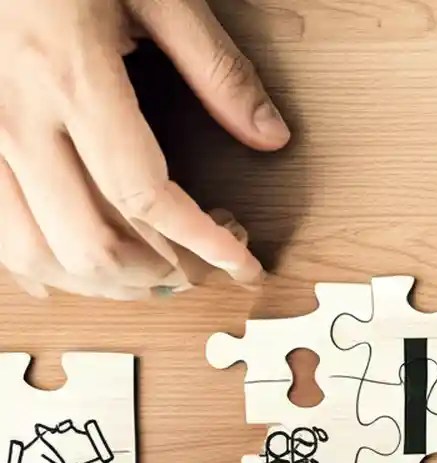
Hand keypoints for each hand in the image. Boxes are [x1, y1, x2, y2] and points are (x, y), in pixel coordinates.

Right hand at [0, 0, 287, 299]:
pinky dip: (43, 261)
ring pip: (34, 250)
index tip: (242, 262)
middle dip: (159, 273)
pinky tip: (85, 260)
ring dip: (104, 279)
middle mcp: (13, 116)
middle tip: (206, 265)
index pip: (145, 196)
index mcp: (70, 78)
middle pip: (88, 242)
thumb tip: (270, 135)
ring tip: (158, 269)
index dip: (202, 243)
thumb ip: (216, 69)